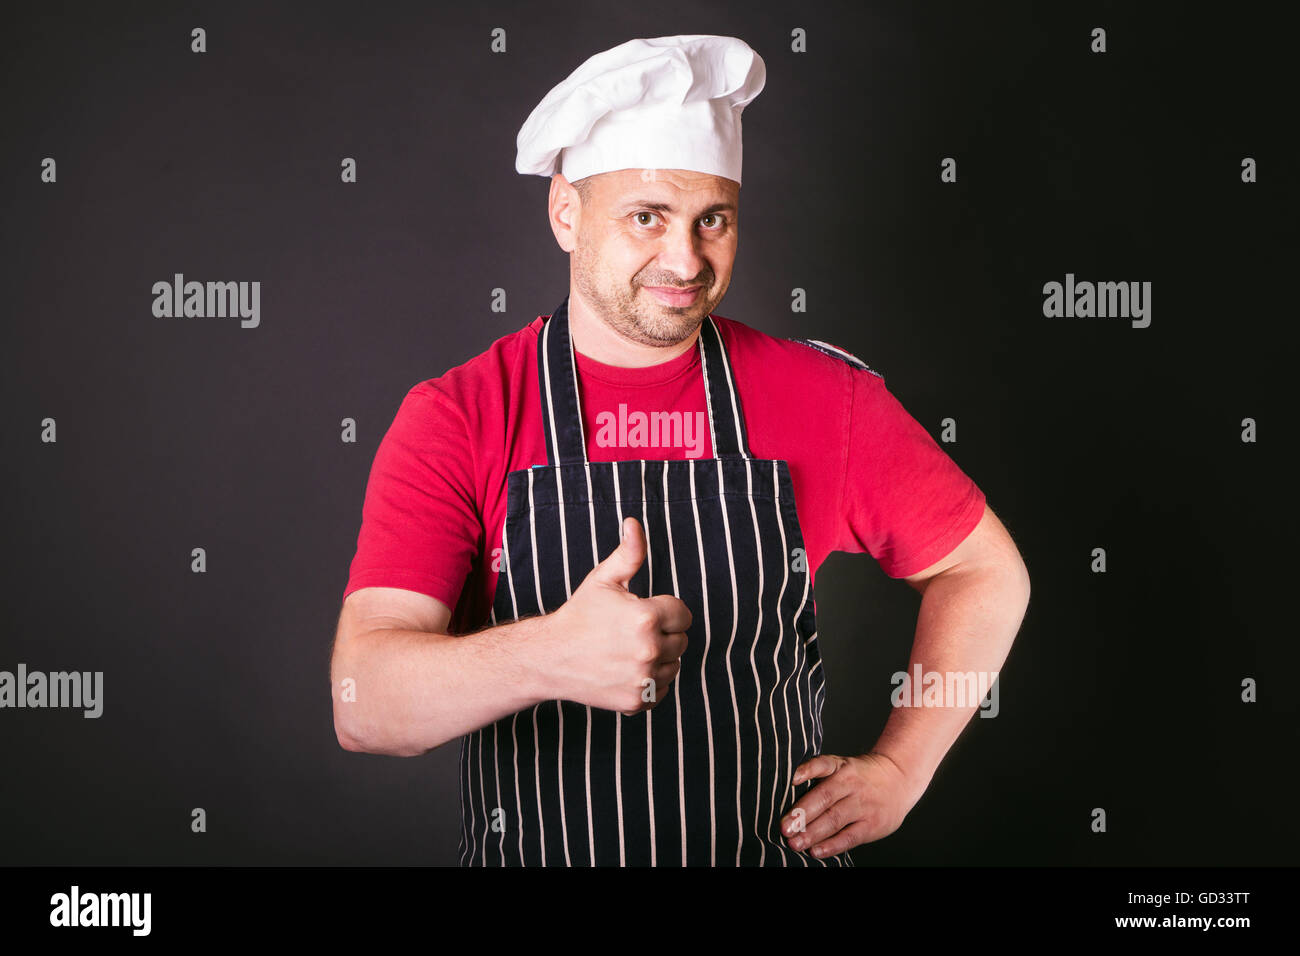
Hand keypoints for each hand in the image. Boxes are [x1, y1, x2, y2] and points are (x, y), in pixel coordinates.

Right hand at [547, 516, 691, 714]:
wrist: (550, 657)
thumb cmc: (579, 615)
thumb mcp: (604, 579)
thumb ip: (629, 552)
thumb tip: (634, 523)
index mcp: (647, 617)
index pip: (684, 614)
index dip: (665, 611)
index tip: (643, 612)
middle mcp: (649, 650)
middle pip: (682, 641)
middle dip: (663, 634)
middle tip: (630, 632)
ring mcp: (643, 679)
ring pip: (674, 665)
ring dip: (659, 659)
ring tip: (627, 651)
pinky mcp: (637, 701)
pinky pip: (662, 689)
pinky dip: (650, 682)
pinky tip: (626, 670)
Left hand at [779, 752, 923, 857]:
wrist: (899, 779)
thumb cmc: (859, 775)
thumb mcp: (841, 765)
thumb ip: (818, 774)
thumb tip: (786, 790)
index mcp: (841, 767)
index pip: (823, 766)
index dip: (806, 771)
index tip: (791, 780)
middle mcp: (852, 784)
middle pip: (825, 798)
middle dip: (802, 814)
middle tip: (784, 827)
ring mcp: (863, 805)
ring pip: (835, 819)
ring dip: (812, 833)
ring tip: (794, 843)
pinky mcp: (872, 825)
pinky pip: (850, 837)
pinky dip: (831, 845)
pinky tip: (815, 851)